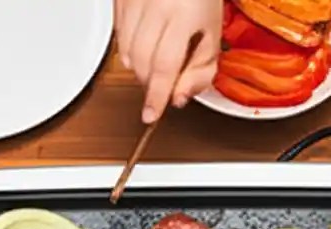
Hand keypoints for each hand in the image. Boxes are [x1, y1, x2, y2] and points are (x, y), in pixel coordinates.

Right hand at [116, 0, 222, 123]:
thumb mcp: (213, 36)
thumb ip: (201, 71)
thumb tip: (179, 98)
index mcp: (184, 14)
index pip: (164, 66)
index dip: (156, 95)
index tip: (151, 114)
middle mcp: (155, 4)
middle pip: (142, 62)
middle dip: (150, 82)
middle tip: (162, 83)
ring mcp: (134, 0)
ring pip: (125, 53)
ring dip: (138, 67)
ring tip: (156, 58)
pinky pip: (117, 36)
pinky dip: (128, 49)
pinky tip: (145, 42)